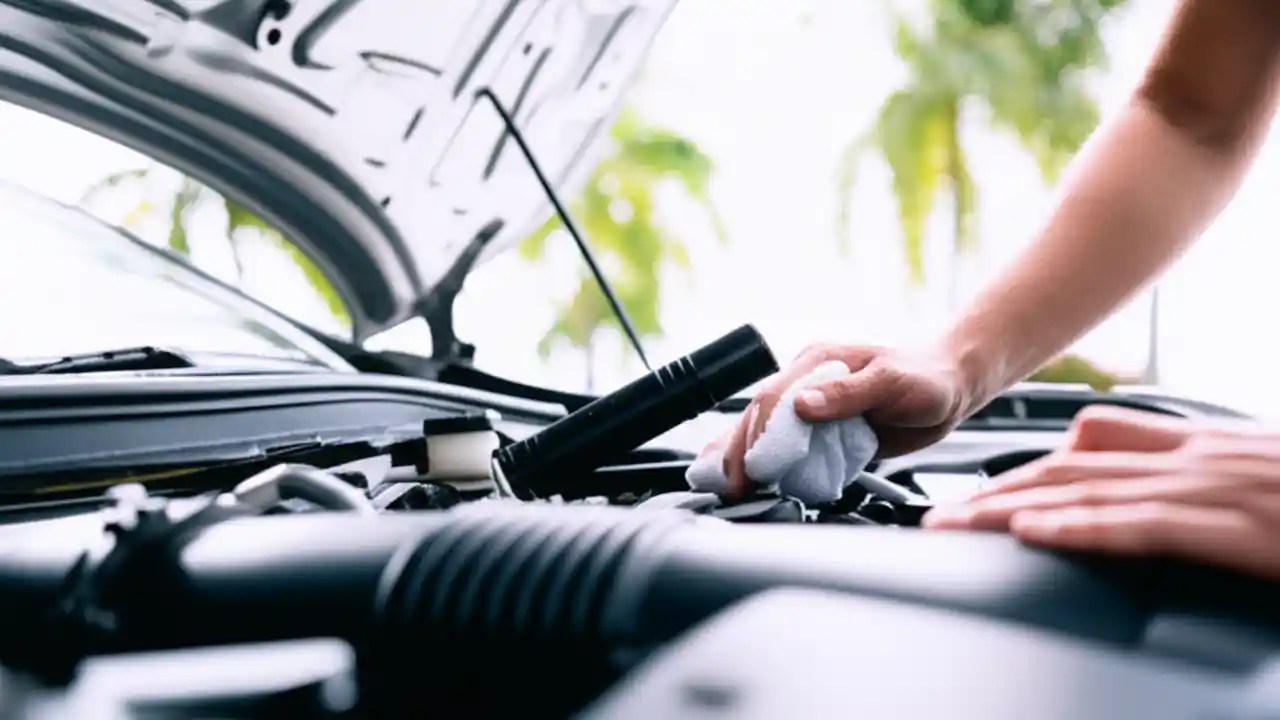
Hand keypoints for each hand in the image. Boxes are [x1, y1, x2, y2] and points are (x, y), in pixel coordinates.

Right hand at [715, 343, 971, 496]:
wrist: (950, 389)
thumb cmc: (926, 378)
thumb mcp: (890, 382)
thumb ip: (847, 393)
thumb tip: (802, 404)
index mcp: (818, 361)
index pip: (774, 396)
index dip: (759, 431)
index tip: (754, 463)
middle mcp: (807, 381)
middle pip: (760, 416)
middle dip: (742, 450)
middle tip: (735, 485)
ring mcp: (812, 408)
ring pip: (766, 432)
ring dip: (747, 457)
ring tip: (732, 486)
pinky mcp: (822, 431)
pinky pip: (788, 447)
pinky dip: (768, 462)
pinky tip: (749, 477)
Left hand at [923, 405, 1279, 581]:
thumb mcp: (1257, 477)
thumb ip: (1199, 474)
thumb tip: (1142, 493)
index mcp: (1201, 443)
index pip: (1090, 443)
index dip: (1023, 466)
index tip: (972, 491)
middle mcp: (1198, 455)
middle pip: (1071, 464)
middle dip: (994, 491)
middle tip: (934, 518)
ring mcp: (1216, 486)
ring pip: (1090, 489)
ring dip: (1011, 509)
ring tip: (952, 528)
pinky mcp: (1238, 525)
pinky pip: (1144, 524)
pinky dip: (1083, 526)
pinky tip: (1035, 533)